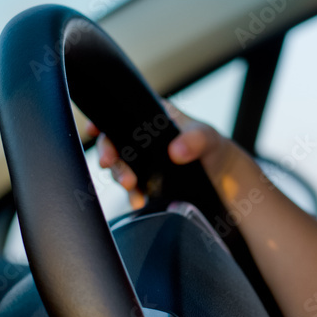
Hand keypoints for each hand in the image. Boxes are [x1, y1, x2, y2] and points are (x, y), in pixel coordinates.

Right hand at [86, 101, 236, 209]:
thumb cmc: (212, 146)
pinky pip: (131, 186)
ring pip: (119, 167)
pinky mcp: (144, 181)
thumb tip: (176, 151)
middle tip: (122, 172)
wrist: (222, 176)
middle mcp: (140, 138)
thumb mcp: (206, 137)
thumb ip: (194, 139)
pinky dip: (132, 194)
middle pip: (113, 144)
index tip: (94, 130)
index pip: (119, 116)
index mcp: (150, 117)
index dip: (101, 122)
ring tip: (133, 190)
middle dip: (111, 158)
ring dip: (121, 178)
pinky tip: (139, 201)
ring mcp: (140, 161)